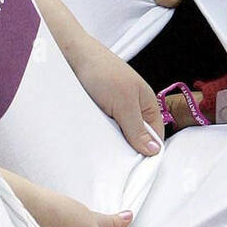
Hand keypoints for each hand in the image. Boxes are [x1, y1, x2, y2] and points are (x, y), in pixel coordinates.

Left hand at [72, 37, 164, 156]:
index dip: (148, 153)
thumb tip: (155, 151)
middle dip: (129, 150)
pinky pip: (104, 128)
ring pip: (119, 134)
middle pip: (137, 137)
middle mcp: (133, 107)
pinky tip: (93, 142)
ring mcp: (116, 108)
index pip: (155, 136)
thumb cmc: (102, 72)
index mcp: (147, 103)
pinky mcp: (99, 108)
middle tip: (117, 165)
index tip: (136, 171)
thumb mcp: (124, 104)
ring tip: (103, 155)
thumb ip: (138, 128)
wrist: (71, 54)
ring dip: (112, 143)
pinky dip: (100, 135)